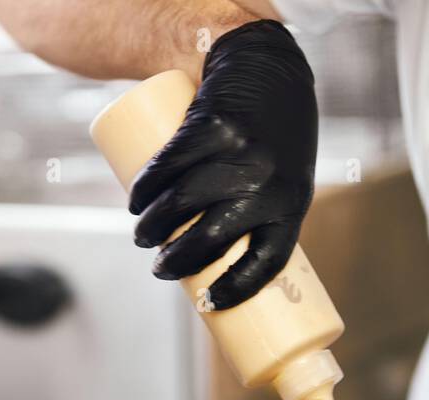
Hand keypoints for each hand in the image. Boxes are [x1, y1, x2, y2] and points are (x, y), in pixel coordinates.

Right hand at [128, 19, 316, 310]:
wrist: (265, 66)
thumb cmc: (270, 138)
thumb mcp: (283, 176)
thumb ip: (257, 215)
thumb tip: (216, 269)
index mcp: (292, 204)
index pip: (267, 260)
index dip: (237, 288)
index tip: (208, 304)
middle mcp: (269, 181)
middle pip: (212, 237)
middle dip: (175, 261)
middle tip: (159, 267)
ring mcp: (241, 153)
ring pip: (183, 202)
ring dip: (152, 228)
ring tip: (142, 236)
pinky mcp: (214, 125)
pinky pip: (170, 164)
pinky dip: (145, 189)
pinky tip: (136, 202)